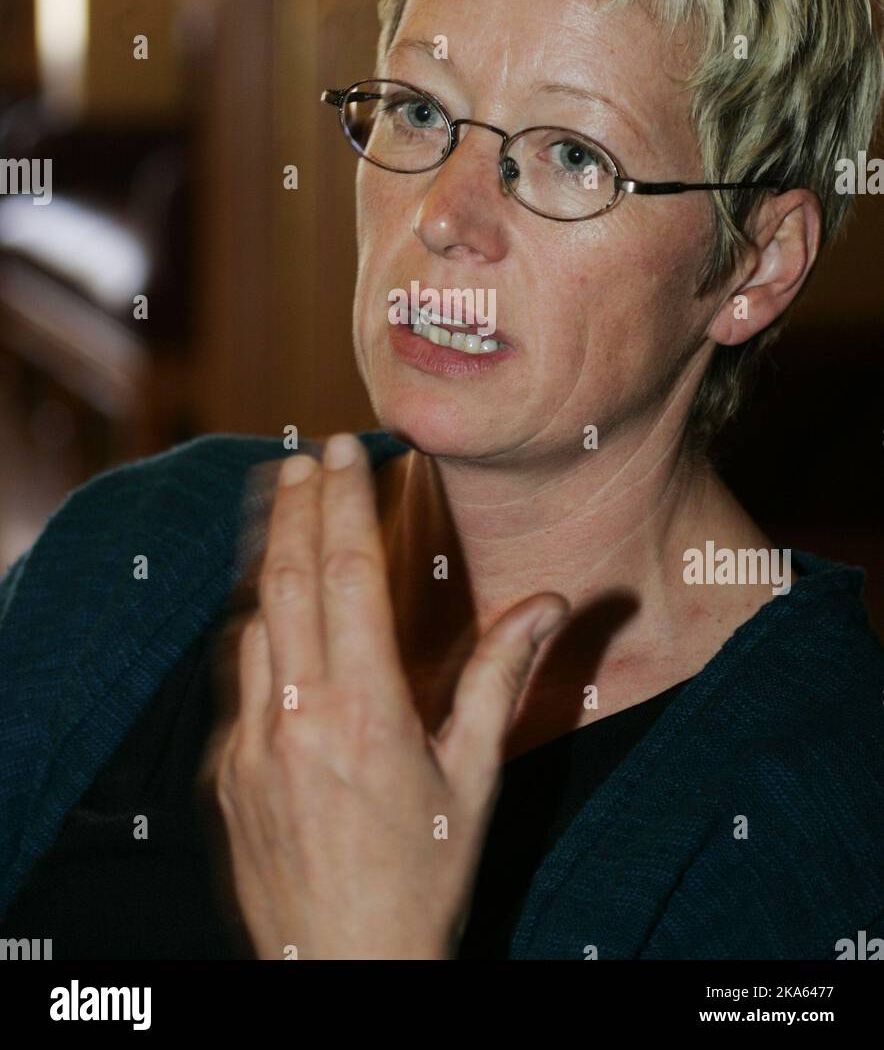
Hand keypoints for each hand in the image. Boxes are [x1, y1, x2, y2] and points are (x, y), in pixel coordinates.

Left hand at [214, 432, 569, 959]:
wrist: (344, 969)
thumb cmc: (423, 879)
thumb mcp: (475, 779)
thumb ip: (501, 679)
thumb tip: (547, 602)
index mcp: (365, 710)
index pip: (347, 576)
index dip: (344, 503)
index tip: (344, 452)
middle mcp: (298, 714)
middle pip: (287, 580)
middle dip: (294, 506)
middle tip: (305, 455)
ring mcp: (251, 742)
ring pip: (253, 619)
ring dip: (267, 556)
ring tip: (282, 506)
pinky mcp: (225, 770)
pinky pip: (239, 675)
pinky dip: (257, 623)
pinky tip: (272, 606)